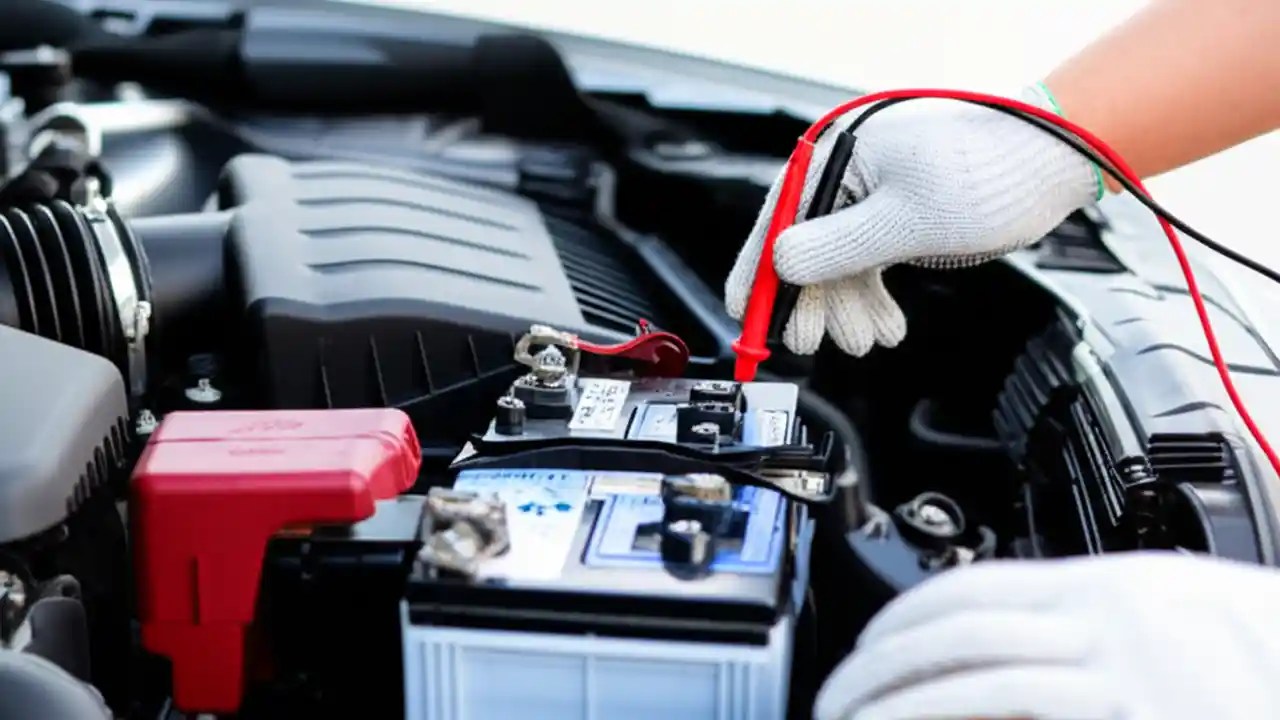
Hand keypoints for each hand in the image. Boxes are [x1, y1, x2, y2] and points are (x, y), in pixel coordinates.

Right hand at [725, 87, 1098, 355]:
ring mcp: (872, 194)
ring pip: (839, 262)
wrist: (1052, 163)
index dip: (758, 271)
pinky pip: (868, 261)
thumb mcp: (905, 221)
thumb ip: (837, 246)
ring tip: (869, 340)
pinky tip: (887, 327)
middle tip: (814, 342)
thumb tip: (781, 265)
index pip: (778, 219)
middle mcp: (847, 173)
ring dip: (849, 307)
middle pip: (806, 247)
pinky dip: (873, 297)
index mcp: (836, 157)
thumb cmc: (987, 176)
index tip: (744, 313)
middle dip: (813, 300)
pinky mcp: (896, 214)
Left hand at [814, 552, 1279, 719]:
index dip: (903, 614)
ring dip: (893, 700)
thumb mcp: (1164, 617)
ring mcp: (1119, 669)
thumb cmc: (1259, 661)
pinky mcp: (1131, 713)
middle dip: (878, 660)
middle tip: (836, 694)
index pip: (973, 586)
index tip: (865, 643)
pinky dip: (946, 716)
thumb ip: (1084, 622)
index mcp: (1106, 586)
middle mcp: (1105, 617)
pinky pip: (1011, 708)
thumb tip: (1011, 639)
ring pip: (969, 673)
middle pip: (955, 626)